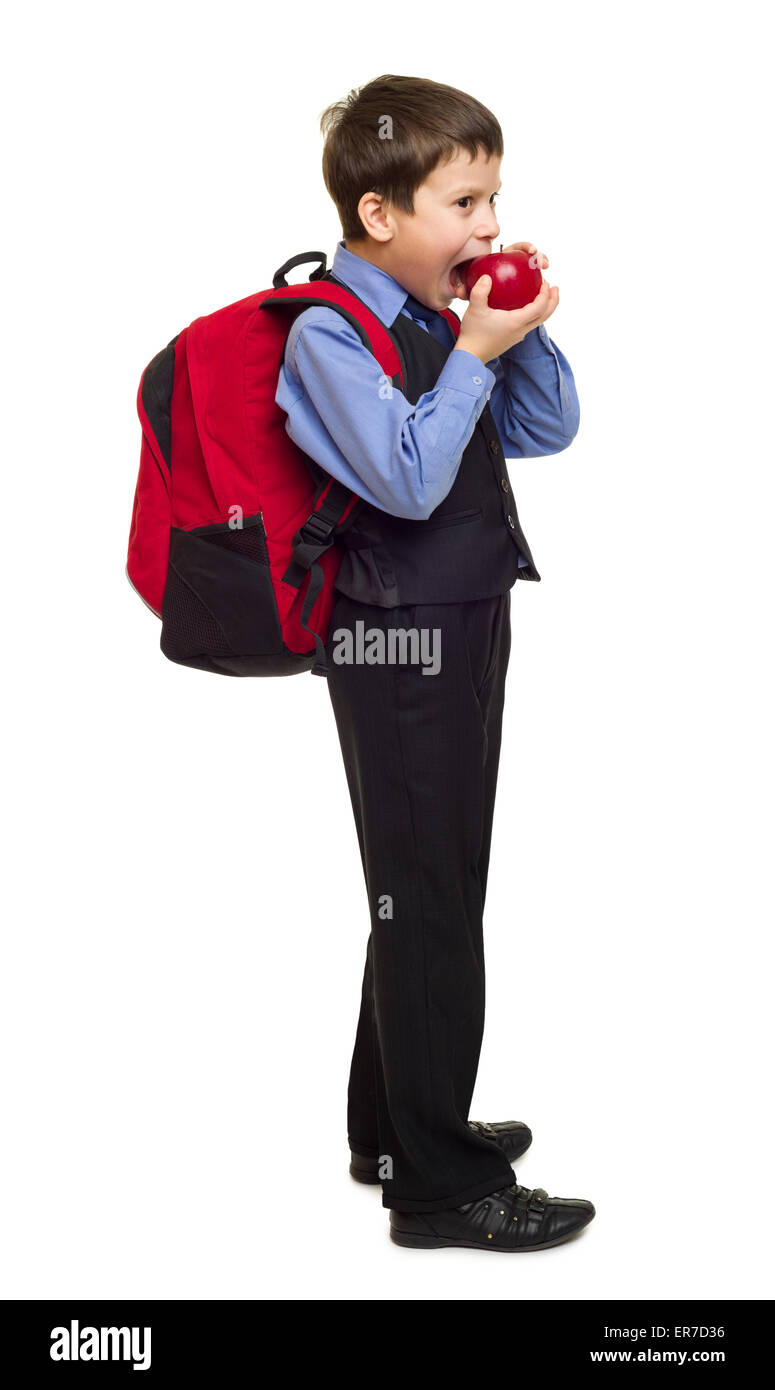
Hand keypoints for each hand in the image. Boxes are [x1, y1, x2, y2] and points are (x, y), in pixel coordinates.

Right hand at [454, 241, 558, 363]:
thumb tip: (487, 276)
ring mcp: (518, 336)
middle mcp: (521, 330)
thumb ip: (480, 291)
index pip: (539, 307)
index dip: (545, 294)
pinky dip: (534, 313)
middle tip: (555, 288)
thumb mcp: (475, 309)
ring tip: (544, 296)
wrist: (470, 356)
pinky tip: (526, 306)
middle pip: (545, 316)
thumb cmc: (473, 333)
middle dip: (553, 301)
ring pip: (538, 321)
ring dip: (544, 308)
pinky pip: (529, 324)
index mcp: (516, 322)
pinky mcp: (513, 338)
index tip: (546, 282)